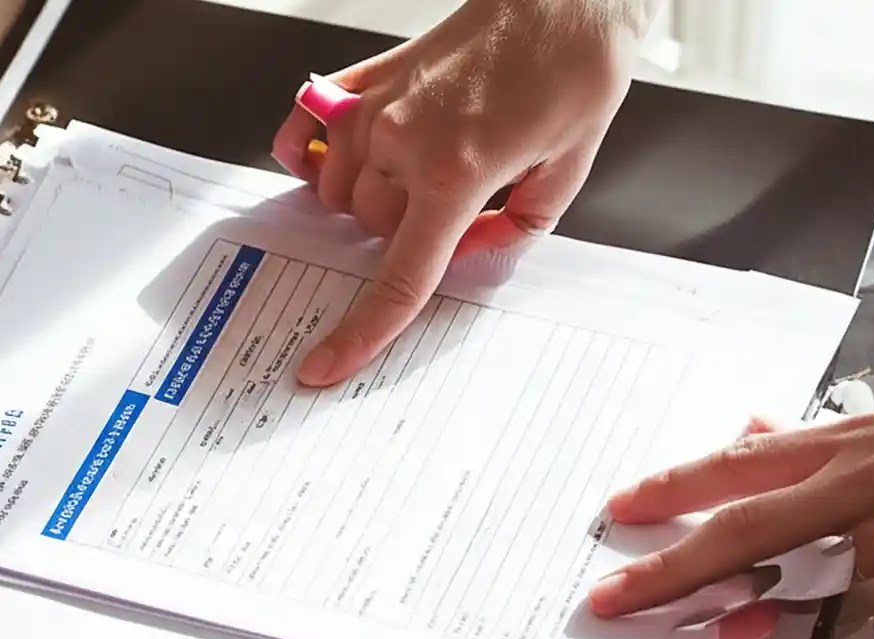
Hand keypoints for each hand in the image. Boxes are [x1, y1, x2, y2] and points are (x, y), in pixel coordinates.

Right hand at [272, 0, 656, 386]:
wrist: (559, 1)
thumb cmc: (570, 75)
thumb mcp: (561, 176)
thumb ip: (506, 233)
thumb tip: (457, 255)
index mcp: (455, 173)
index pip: (398, 277)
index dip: (359, 333)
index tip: (323, 366)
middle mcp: (399, 140)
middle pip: (370, 230)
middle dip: (407, 232)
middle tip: (454, 200)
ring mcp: (371, 106)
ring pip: (340, 192)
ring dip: (372, 197)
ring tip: (423, 163)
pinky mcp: (360, 78)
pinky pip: (303, 135)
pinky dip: (309, 159)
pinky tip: (331, 161)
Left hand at [588, 400, 873, 638]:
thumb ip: (814, 434)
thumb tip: (751, 427)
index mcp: (845, 442)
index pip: (740, 464)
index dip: (676, 486)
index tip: (621, 509)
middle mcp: (869, 476)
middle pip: (755, 521)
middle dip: (680, 560)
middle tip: (621, 591)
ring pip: (820, 565)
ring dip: (757, 606)